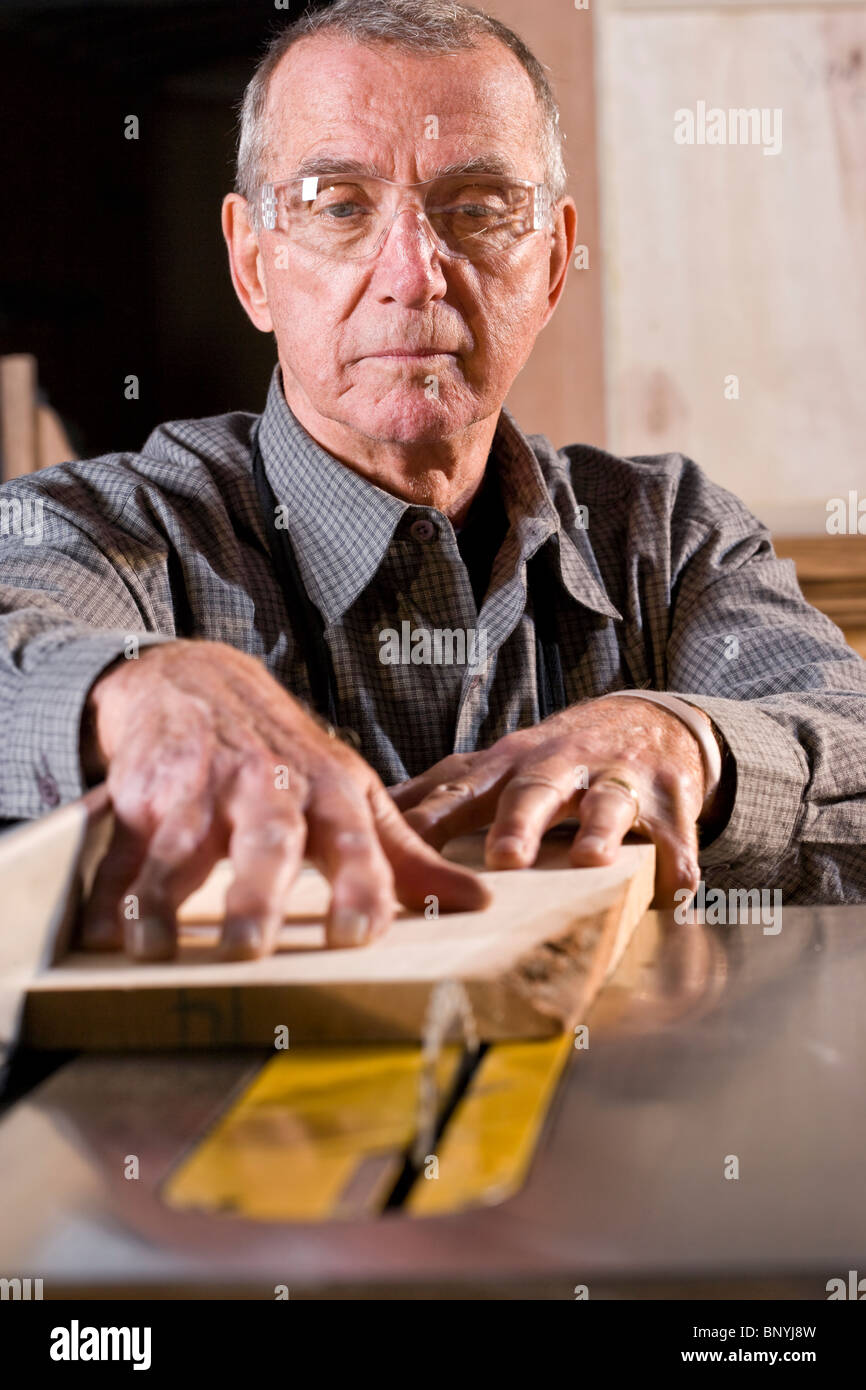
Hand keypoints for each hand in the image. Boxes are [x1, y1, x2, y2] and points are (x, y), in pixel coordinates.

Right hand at [80, 640, 488, 960]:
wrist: (201, 682)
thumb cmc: (288, 758)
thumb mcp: (354, 795)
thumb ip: (406, 855)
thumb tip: (478, 900)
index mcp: (330, 793)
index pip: (352, 840)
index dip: (359, 884)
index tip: (359, 933)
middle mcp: (267, 787)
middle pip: (266, 839)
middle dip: (255, 892)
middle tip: (248, 948)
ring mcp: (202, 785)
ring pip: (183, 841)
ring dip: (165, 895)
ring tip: (153, 948)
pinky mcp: (145, 789)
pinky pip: (124, 842)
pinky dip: (108, 885)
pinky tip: (97, 930)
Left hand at [390, 696, 713, 907]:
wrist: (645, 721)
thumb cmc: (552, 759)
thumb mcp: (493, 768)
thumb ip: (436, 794)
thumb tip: (364, 814)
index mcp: (507, 767)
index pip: (459, 793)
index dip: (427, 821)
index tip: (393, 851)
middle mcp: (558, 769)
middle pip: (534, 791)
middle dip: (519, 823)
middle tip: (504, 859)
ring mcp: (614, 779)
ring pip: (606, 801)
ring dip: (598, 829)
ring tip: (590, 858)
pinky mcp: (666, 798)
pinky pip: (674, 832)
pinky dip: (676, 860)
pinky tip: (676, 889)